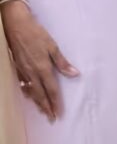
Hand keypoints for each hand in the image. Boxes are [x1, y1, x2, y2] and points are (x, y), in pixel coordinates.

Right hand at [4, 3, 77, 120]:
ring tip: (42, 111)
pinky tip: (29, 95)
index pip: (51, 89)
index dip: (55, 102)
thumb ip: (62, 62)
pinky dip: (27, 92)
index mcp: (43, 68)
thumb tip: (74, 74)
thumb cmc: (36, 34)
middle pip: (40, 94)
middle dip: (46, 107)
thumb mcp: (53, 46)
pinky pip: (22, 84)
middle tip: (51, 118)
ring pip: (30, 91)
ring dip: (36, 102)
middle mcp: (32, 72)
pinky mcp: (17, 67)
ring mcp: (22, 71)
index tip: (58, 113)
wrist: (15, 26)